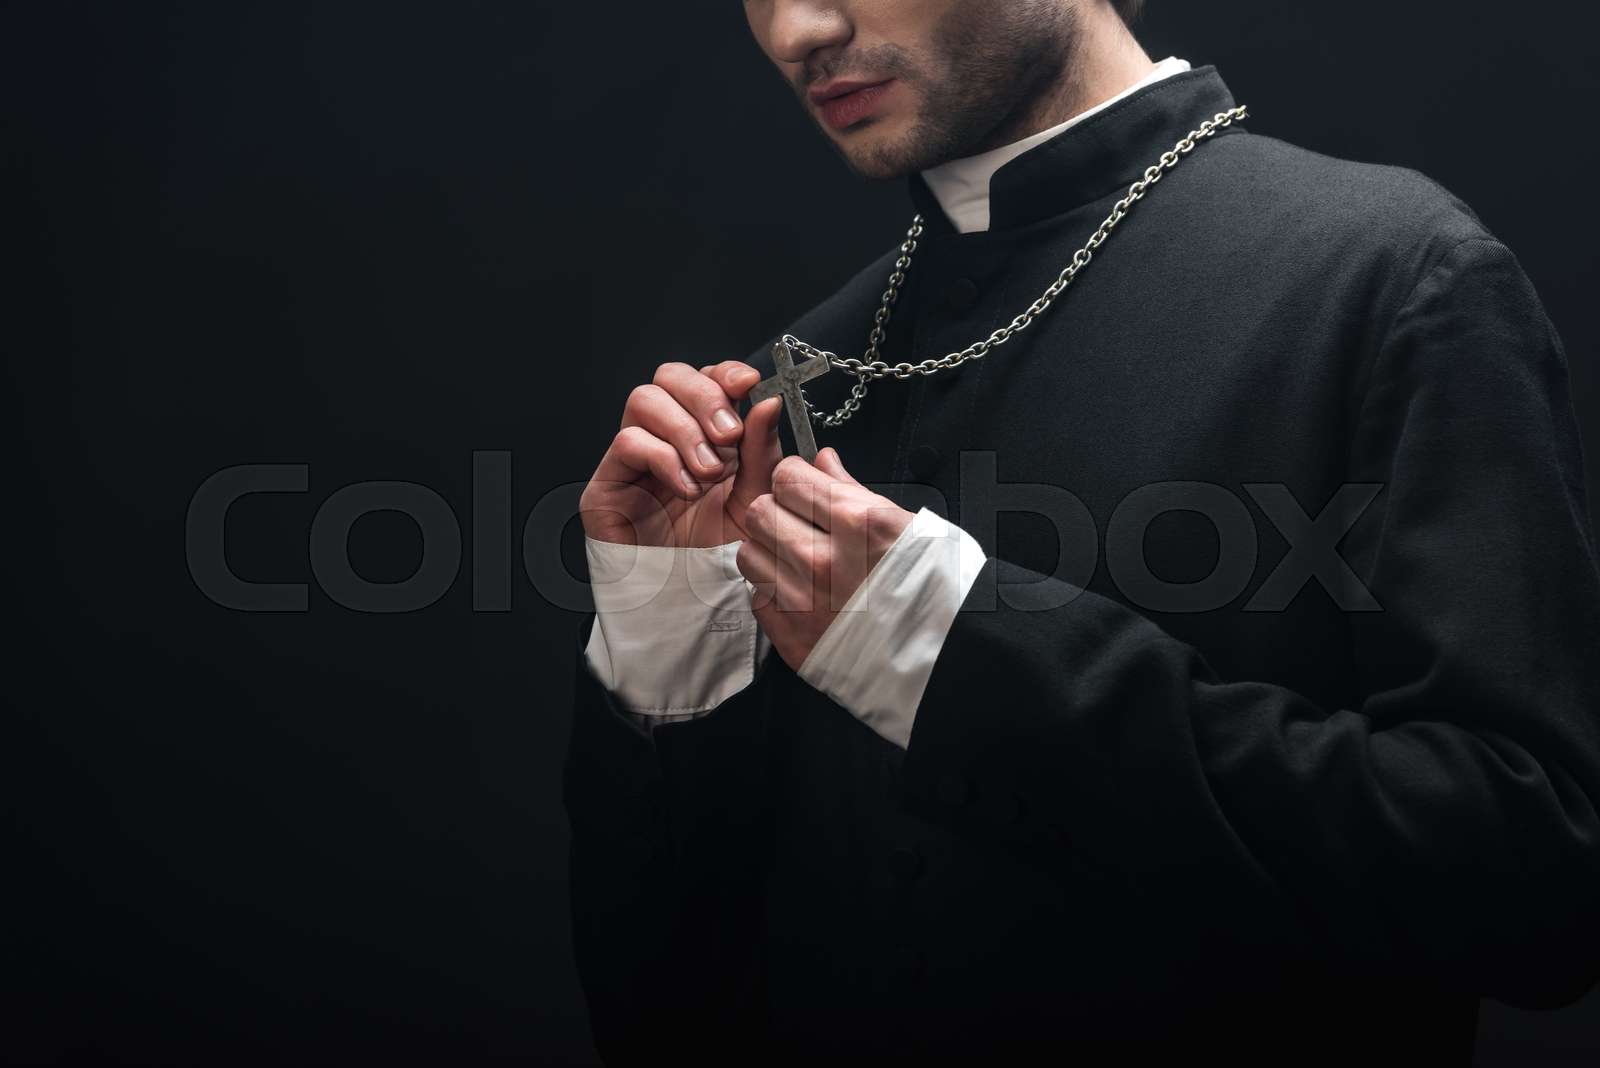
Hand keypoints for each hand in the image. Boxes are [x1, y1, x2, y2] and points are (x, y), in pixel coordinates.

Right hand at [580, 360, 784, 547]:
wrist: (691, 600)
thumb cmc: (718, 551)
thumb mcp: (754, 495)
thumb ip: (761, 450)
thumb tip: (768, 402)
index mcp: (702, 430)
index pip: (705, 377)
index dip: (724, 372)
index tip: (748, 384)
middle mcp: (665, 435)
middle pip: (670, 376)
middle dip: (705, 397)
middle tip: (729, 437)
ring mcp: (633, 456)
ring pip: (645, 399)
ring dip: (684, 430)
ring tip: (708, 471)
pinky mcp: (608, 481)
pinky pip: (628, 442)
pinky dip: (664, 458)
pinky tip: (685, 487)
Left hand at [736, 447, 915, 669]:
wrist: (942, 654)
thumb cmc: (931, 588)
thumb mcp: (903, 525)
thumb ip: (852, 490)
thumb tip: (822, 461)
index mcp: (857, 525)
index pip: (786, 478)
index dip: (794, 478)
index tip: (802, 488)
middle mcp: (824, 562)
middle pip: (759, 512)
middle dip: (777, 512)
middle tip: (799, 524)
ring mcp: (804, 603)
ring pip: (749, 554)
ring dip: (769, 553)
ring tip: (799, 562)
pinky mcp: (792, 637)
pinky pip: (758, 597)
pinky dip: (775, 593)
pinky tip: (804, 594)